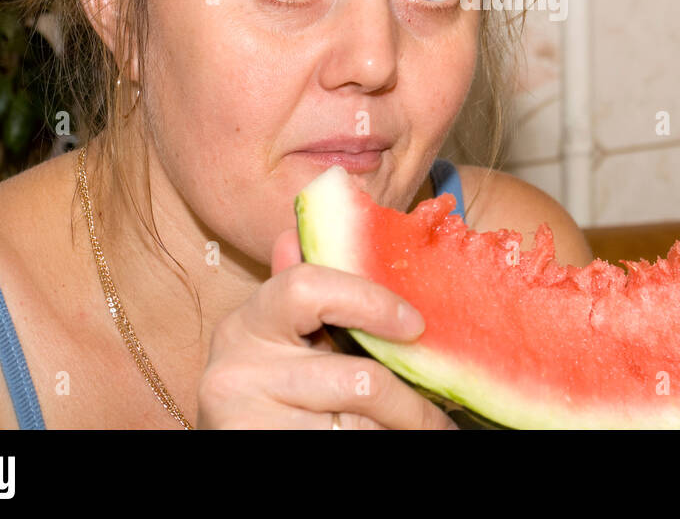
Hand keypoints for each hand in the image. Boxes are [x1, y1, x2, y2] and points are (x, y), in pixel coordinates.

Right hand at [196, 227, 457, 428]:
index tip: (416, 324)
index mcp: (248, 324)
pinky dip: (378, 440)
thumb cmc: (272, 398)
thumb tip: (297, 234)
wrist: (244, 446)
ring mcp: (245, 412)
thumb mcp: (283, 345)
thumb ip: (302, 299)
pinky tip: (392, 438)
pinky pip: (344, 440)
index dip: (371, 301)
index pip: (308, 286)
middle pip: (358, 378)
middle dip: (408, 403)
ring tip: (428, 430)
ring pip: (360, 420)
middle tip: (443, 415)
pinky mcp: (257, 441)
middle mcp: (237, 366)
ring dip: (401, 429)